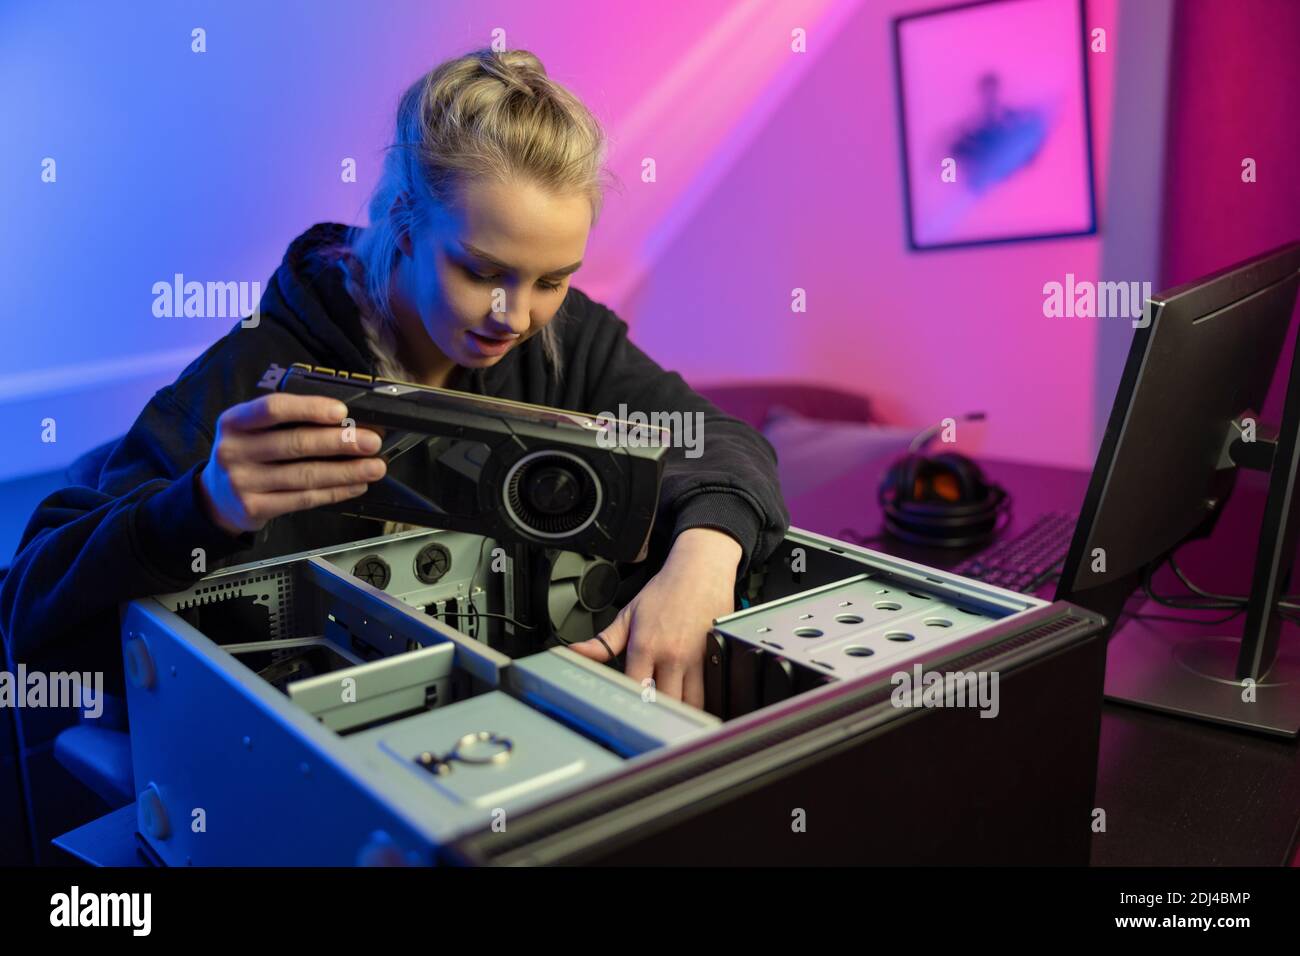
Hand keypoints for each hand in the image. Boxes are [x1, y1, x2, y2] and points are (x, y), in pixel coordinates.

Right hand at [198, 392, 386, 535]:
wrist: (216, 498)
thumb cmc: (247, 454)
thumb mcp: (251, 430)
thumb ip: (286, 423)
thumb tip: (344, 422)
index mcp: (235, 421)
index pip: (273, 408)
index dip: (309, 408)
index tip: (341, 411)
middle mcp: (234, 450)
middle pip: (295, 443)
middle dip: (340, 442)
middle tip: (371, 441)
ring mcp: (243, 482)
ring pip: (304, 475)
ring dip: (346, 471)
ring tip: (374, 467)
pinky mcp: (254, 508)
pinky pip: (304, 499)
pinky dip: (335, 492)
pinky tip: (355, 485)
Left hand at [569, 527, 740, 706]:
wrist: (700, 571)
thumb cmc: (666, 592)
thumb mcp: (628, 615)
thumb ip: (603, 642)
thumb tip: (576, 653)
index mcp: (645, 646)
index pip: (634, 689)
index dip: (630, 703)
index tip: (627, 708)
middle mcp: (671, 655)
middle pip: (664, 703)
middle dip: (657, 713)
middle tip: (651, 717)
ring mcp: (697, 659)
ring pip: (692, 704)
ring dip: (681, 712)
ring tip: (672, 714)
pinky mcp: (716, 657)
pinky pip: (712, 691)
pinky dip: (702, 701)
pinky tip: (693, 702)